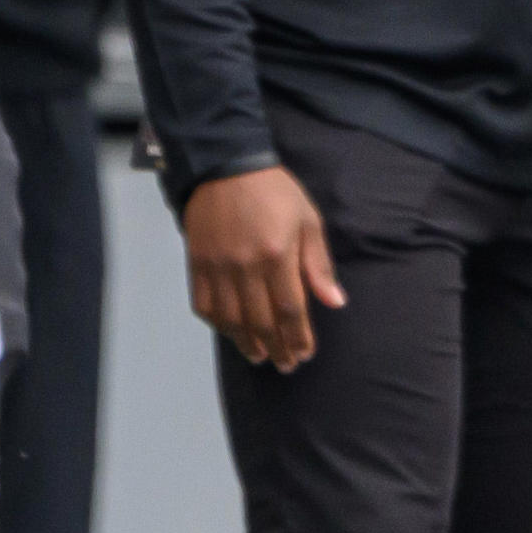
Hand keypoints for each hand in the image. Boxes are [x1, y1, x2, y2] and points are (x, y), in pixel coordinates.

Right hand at [186, 164, 343, 371]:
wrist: (226, 168)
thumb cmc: (276, 193)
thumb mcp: (308, 221)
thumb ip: (318, 266)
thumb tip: (335, 303)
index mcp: (277, 256)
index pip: (290, 309)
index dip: (298, 337)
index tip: (305, 354)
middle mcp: (245, 267)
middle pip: (260, 321)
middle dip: (275, 347)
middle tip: (286, 365)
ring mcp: (217, 268)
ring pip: (230, 319)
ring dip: (246, 343)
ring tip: (260, 357)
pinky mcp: (196, 265)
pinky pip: (204, 305)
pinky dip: (218, 324)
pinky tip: (231, 333)